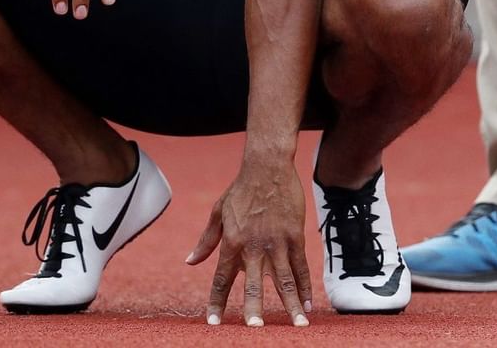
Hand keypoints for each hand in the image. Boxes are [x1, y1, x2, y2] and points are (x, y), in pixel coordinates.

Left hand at [187, 162, 311, 327]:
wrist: (267, 167)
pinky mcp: (295, 236)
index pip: (221, 278)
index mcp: (232, 242)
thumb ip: (206, 240)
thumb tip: (189, 261)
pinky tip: (307, 303)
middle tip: (254, 329)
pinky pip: (300, 266)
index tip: (213, 322)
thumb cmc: (240, 189)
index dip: (217, 301)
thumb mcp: (218, 212)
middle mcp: (254, 246)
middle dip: (254, 308)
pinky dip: (304, 285)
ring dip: (290, 304)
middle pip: (254, 284)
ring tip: (297, 324)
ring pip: (284, 279)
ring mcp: (277, 242)